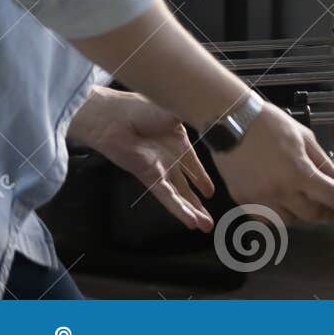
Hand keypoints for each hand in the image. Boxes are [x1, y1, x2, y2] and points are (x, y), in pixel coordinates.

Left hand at [69, 88, 215, 231]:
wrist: (114, 117)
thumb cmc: (141, 108)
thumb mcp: (178, 110)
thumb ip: (198, 118)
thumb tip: (219, 121)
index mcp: (177, 140)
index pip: (193, 164)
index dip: (202, 178)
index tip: (210, 191)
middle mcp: (168, 158)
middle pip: (187, 186)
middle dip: (198, 203)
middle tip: (209, 220)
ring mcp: (159, 169)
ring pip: (179, 196)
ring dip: (192, 212)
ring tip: (205, 226)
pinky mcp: (150, 178)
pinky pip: (168, 197)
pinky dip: (180, 210)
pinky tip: (190, 220)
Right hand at [211, 102, 333, 223]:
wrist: (231, 122)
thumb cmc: (270, 124)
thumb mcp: (305, 138)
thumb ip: (324, 162)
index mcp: (298, 173)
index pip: (331, 197)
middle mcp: (279, 191)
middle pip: (311, 215)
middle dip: (327, 213)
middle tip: (332, 208)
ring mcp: (259, 198)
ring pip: (288, 221)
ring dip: (302, 215)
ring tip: (306, 202)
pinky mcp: (242, 200)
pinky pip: (265, 218)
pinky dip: (277, 215)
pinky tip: (282, 203)